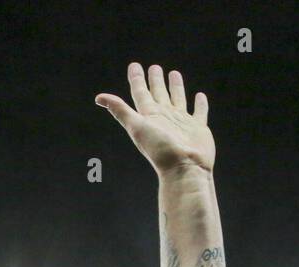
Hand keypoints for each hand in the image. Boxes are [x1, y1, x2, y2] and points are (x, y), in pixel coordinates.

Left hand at [95, 63, 214, 174]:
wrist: (184, 168)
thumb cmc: (160, 149)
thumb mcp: (136, 126)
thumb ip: (120, 110)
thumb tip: (98, 97)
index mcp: (150, 116)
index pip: (140, 93)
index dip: (136, 79)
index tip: (134, 66)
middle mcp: (165, 117)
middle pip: (158, 94)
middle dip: (155, 80)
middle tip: (154, 67)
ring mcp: (181, 122)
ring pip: (178, 99)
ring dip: (175, 87)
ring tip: (174, 73)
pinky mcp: (197, 128)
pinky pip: (199, 112)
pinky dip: (200, 104)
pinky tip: (199, 96)